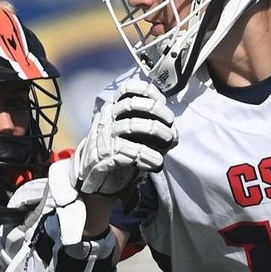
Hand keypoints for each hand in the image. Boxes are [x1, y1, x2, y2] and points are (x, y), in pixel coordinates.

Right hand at [73, 79, 176, 195]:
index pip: (127, 89)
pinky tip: (156, 163)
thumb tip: (174, 132)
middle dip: (157, 111)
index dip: (147, 91)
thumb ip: (151, 129)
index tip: (162, 102)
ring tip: (169, 143)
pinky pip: (130, 152)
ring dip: (156, 132)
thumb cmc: (120, 155)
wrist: (96, 182)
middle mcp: (105, 119)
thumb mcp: (134, 137)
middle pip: (131, 104)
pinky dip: (148, 157)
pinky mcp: (105, 156)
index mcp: (112, 109)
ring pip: (131, 125)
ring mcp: (103, 137)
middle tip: (170, 123)